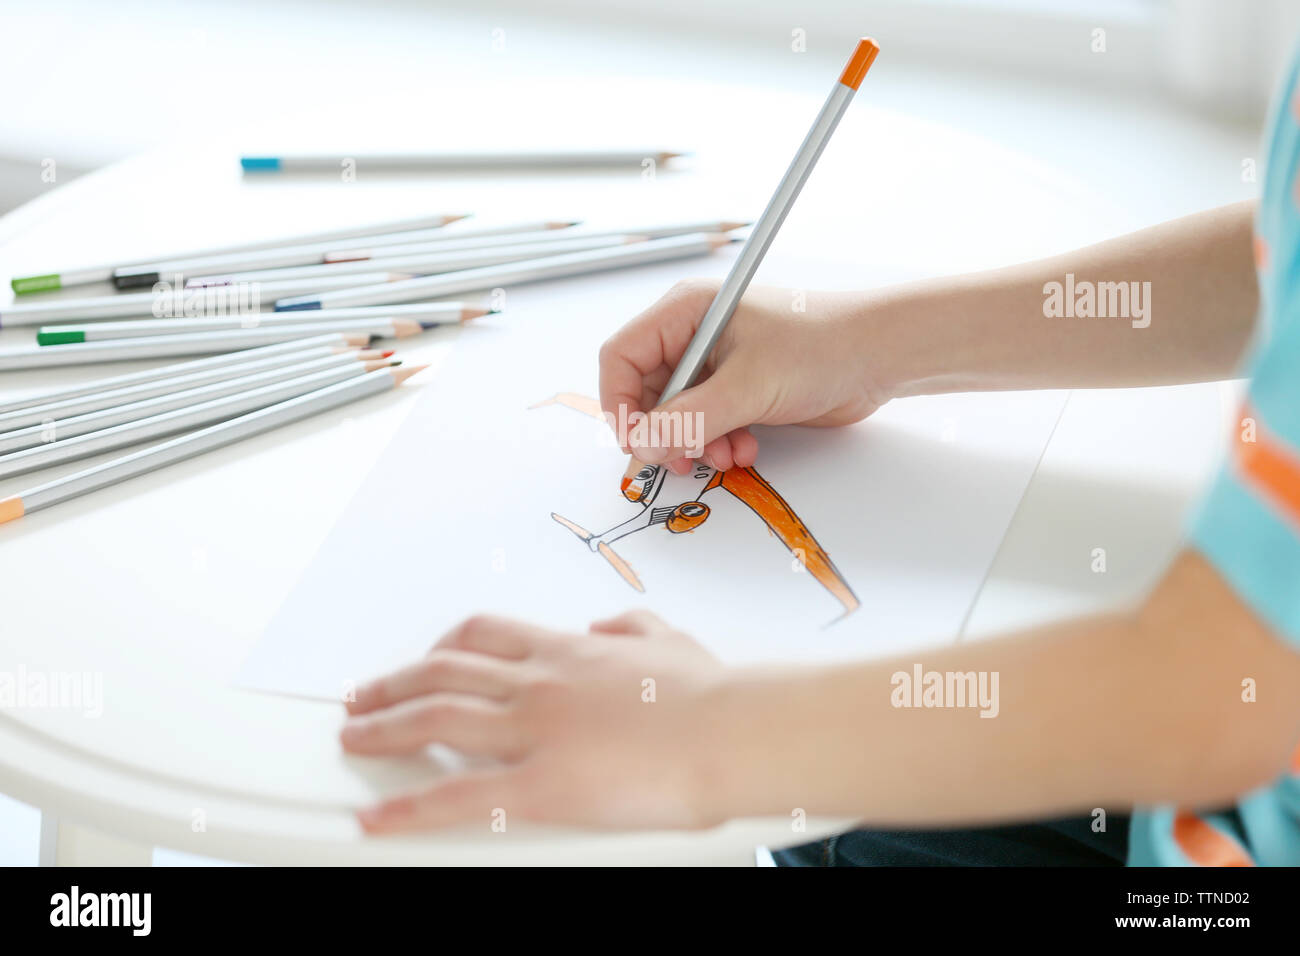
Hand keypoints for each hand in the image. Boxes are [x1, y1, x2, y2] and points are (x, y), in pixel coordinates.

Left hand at [341, 610, 729, 832]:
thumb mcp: (671, 642)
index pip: (487, 635)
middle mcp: (539, 682)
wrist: (735, 730)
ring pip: (436, 718)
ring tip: (352, 737)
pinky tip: (378, 817)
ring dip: (385, 726)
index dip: (444, 645)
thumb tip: (610, 623)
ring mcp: (534, 731)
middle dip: (395, 682)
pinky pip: (457, 797)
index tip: (427, 655)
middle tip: (363, 696)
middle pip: (444, 671)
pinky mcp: (540, 786)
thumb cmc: (714, 695)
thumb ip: (633, 628)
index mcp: (570, 651)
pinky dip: (408, 808)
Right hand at [599, 280, 893, 472]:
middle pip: (644, 393)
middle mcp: (693, 336)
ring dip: (693, 443)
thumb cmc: (821, 347)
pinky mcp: (737, 390)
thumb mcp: (748, 386)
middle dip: (662, 431)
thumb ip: (690, 418)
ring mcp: (716, 365)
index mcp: (685, 312)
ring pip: (675, 415)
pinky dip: (716, 443)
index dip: (619, 402)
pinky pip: (705, 424)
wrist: (879, 357)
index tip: (636, 442)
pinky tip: (744, 448)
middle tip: (682, 460)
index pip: (621, 357)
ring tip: (725, 455)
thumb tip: (642, 444)